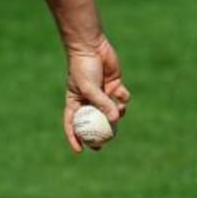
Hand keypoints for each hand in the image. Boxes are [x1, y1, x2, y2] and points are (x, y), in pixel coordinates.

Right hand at [63, 35, 129, 152]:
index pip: (72, 124)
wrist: (92, 47)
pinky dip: (123, 98)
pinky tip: (121, 91)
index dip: (74, 138)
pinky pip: (121, 98)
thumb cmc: (83, 67)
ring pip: (111, 111)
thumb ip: (101, 103)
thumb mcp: (89, 87)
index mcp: (75, 101)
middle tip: (104, 144)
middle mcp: (89, 100)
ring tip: (118, 110)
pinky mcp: (114, 85)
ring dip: (116, 113)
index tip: (79, 150)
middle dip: (99, 134)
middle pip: (94, 121)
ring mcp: (102, 93)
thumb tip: (115, 120)